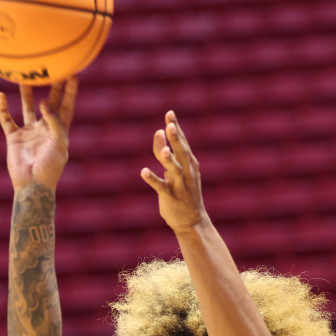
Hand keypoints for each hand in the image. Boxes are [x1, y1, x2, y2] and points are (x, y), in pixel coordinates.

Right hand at [0, 79, 77, 190]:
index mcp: (59, 130)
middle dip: (51, 87)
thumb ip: (54, 121)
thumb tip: (44, 103)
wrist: (33, 185)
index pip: (66, 106)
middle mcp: (44, 129)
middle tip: (50, 68)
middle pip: (48, 103)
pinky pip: (7, 119)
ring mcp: (29, 133)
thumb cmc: (50, 167)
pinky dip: (2, 108)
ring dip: (25, 93)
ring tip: (22, 77)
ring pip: (27, 108)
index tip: (72, 74)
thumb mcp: (59, 143)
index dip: (70, 91)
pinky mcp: (14, 138)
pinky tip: (0, 95)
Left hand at [141, 111, 209, 232]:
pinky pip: (161, 187)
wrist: (192, 221)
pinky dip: (153, 179)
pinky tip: (143, 171)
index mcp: (189, 163)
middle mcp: (187, 172)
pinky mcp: (171, 197)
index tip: (170, 113)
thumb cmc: (183, 192)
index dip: (176, 128)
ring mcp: (180, 185)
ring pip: (174, 170)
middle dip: (176, 139)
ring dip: (168, 160)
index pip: (182, 142)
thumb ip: (163, 150)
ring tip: (163, 151)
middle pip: (181, 153)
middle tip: (170, 125)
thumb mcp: (174, 169)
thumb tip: (158, 131)